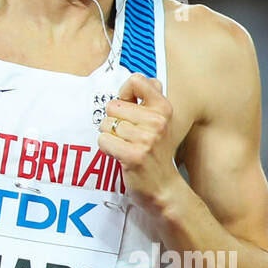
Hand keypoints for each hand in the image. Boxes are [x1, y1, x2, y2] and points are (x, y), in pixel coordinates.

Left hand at [97, 73, 178, 212]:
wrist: (164, 188)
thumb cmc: (157, 153)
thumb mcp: (162, 123)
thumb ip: (151, 99)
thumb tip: (141, 79)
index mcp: (164, 109)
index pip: (136, 81)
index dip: (124, 93)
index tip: (128, 107)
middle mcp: (157, 122)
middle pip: (113, 105)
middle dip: (113, 119)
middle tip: (126, 134)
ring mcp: (146, 139)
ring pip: (106, 124)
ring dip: (109, 136)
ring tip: (124, 146)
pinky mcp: (133, 156)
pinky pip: (103, 140)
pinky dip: (106, 147)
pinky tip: (119, 154)